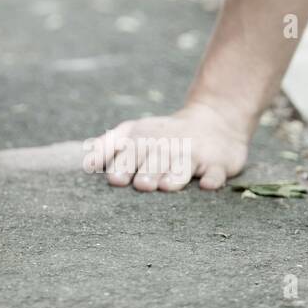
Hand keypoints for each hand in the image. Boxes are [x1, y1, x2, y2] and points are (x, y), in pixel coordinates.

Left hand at [84, 101, 250, 191]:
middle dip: (149, 170)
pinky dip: (212, 178)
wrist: (214, 121)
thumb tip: (88, 164)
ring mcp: (196, 153)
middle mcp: (170, 144)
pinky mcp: (219, 163)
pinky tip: (206, 184)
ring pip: (184, 165)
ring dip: (176, 175)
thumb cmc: (163, 135)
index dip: (124, 164)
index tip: (115, 180)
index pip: (132, 150)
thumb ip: (108, 145)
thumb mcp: (134, 131)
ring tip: (167, 185)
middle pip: (158, 158)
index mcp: (146, 138)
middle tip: (141, 185)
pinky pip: (216, 171)